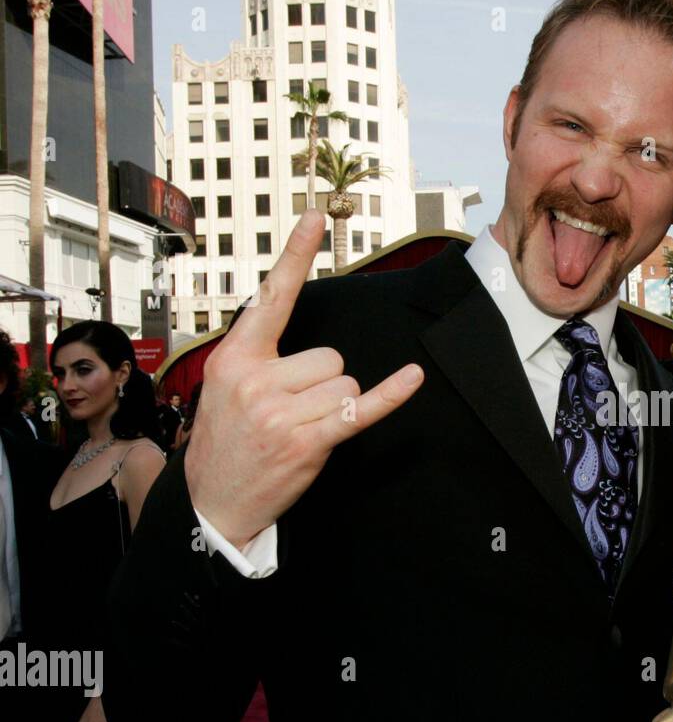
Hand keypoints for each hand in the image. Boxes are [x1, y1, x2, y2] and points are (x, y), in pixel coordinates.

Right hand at [185, 212, 424, 548]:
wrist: (211, 503)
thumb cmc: (226, 442)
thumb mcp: (224, 388)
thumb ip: (258, 357)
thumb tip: (304, 340)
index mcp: (234, 358)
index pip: (271, 298)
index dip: (296, 256)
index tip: (316, 218)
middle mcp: (256, 380)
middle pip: (330, 356)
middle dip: (322, 383)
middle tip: (292, 413)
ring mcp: (281, 413)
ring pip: (344, 383)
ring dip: (333, 406)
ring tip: (299, 430)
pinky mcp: (307, 442)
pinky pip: (359, 409)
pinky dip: (389, 396)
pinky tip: (412, 378)